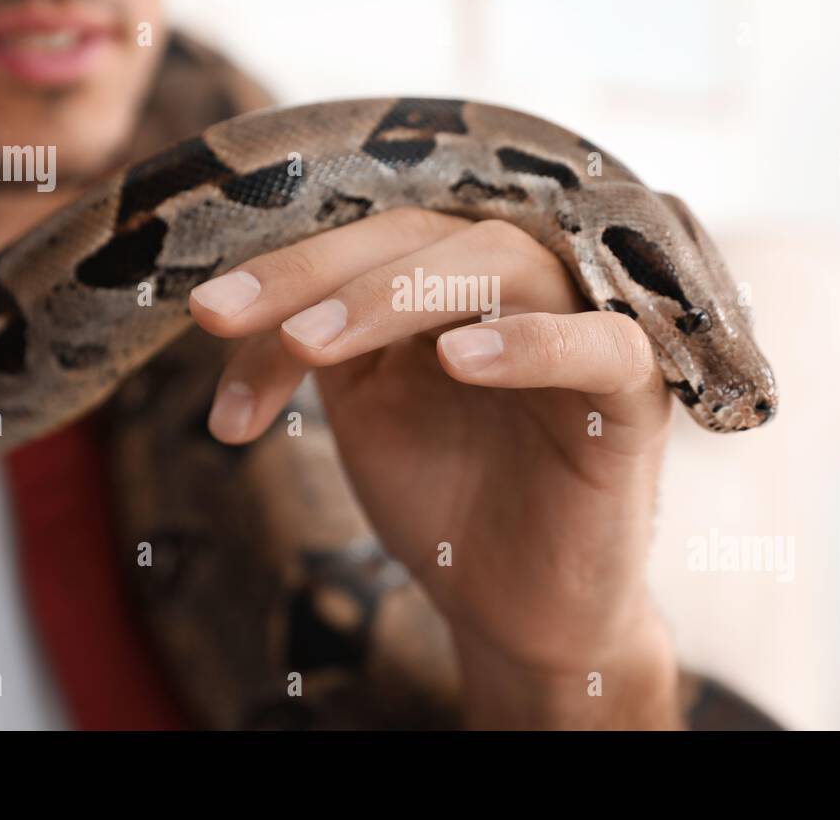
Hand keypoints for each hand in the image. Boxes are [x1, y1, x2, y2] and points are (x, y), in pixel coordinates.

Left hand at [189, 207, 680, 727]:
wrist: (511, 605)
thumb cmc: (441, 496)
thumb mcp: (362, 410)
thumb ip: (322, 339)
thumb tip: (238, 298)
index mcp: (454, 280)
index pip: (368, 240)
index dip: (285, 268)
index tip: (205, 311)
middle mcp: (521, 284)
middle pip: (424, 235)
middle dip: (319, 272)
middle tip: (229, 316)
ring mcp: (583, 326)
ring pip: (504, 263)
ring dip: (398, 294)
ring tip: (311, 343)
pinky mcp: (634, 392)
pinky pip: (601, 344)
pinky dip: (531, 344)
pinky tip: (456, 360)